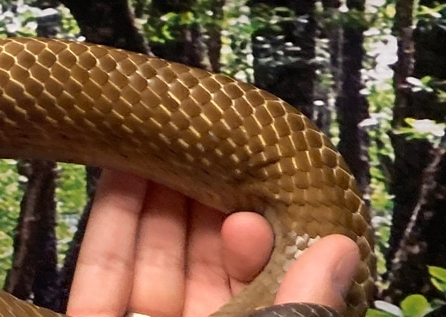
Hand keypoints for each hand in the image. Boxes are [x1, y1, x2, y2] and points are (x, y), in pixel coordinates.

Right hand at [68, 171, 359, 316]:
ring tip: (150, 146)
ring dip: (152, 203)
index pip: (267, 285)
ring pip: (155, 263)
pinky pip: (106, 284)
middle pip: (207, 264)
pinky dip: (110, 235)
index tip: (246, 191)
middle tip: (190, 146)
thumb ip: (297, 312)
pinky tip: (117, 181)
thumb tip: (339, 249)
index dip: (258, 234)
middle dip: (197, 202)